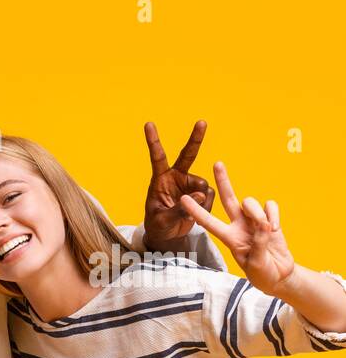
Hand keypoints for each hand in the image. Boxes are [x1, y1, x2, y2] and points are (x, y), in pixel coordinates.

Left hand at [143, 120, 215, 250]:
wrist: (168, 235)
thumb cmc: (158, 226)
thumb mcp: (163, 220)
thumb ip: (179, 209)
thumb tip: (200, 195)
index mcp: (160, 180)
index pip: (157, 157)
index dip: (154, 141)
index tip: (148, 124)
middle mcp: (176, 177)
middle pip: (188, 155)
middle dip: (196, 139)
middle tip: (202, 122)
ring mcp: (190, 184)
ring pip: (203, 185)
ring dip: (201, 202)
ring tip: (190, 215)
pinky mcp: (200, 192)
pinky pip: (209, 195)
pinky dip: (206, 206)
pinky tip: (197, 215)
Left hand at [181, 162, 294, 294]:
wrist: (279, 276)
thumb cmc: (262, 274)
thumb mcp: (255, 265)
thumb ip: (258, 245)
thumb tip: (263, 226)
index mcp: (228, 238)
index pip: (208, 221)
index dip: (196, 210)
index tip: (183, 198)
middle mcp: (238, 226)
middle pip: (228, 198)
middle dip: (223, 181)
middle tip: (217, 163)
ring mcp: (254, 221)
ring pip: (251, 202)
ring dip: (259, 212)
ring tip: (267, 229)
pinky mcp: (270, 218)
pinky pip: (270, 205)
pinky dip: (274, 215)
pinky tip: (276, 228)